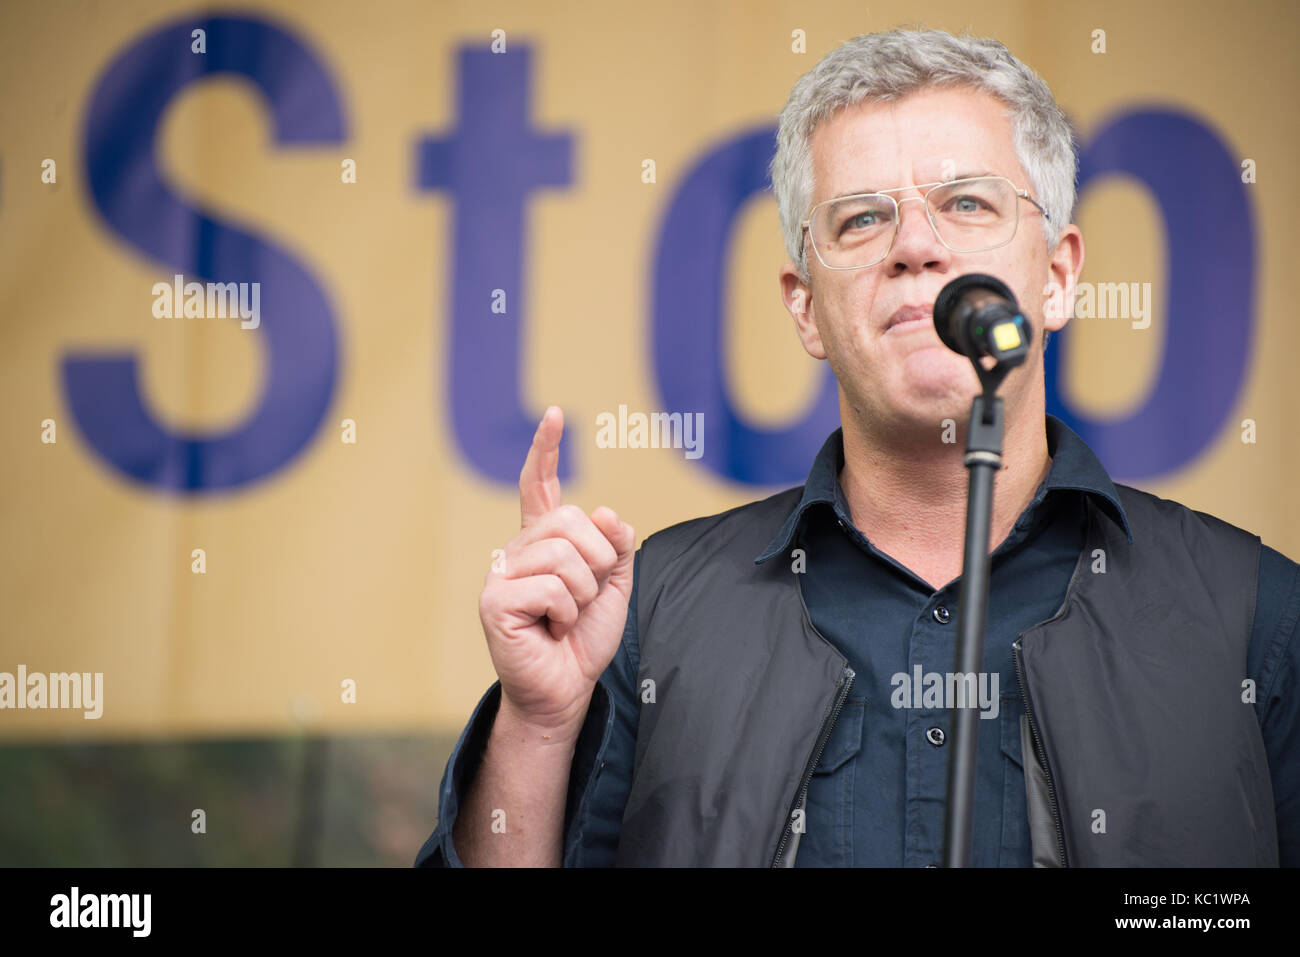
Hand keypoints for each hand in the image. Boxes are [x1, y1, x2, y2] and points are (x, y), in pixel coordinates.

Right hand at [477, 406, 635, 734]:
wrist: (566, 688)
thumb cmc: (584, 637)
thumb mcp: (615, 585)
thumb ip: (616, 546)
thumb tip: (604, 514)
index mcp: (543, 541)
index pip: (538, 485)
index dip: (545, 450)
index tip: (555, 415)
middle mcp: (517, 549)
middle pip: (570, 520)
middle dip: (597, 562)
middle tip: (584, 597)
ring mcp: (501, 573)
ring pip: (565, 555)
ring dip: (584, 594)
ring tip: (565, 616)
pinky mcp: (495, 600)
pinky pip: (552, 586)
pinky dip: (567, 612)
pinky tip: (551, 628)